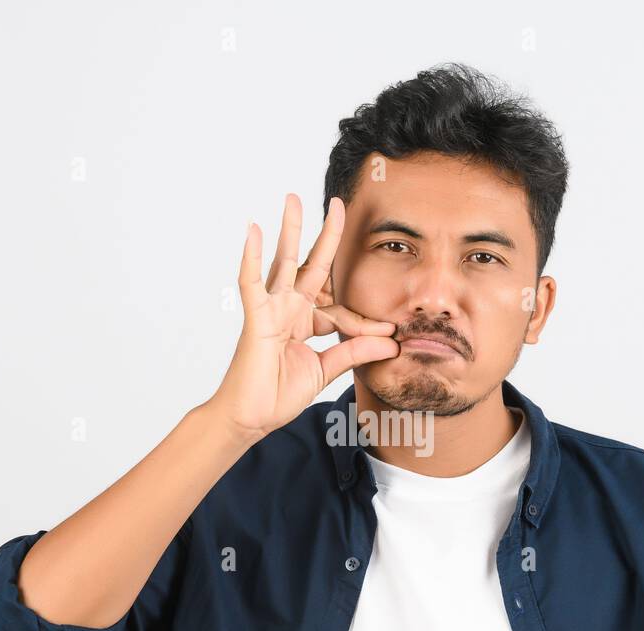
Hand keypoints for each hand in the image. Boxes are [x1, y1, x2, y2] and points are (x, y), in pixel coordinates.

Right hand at [205, 193, 399, 441]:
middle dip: (324, 235)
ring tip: (293, 198)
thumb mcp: (325, 370)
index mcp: (305, 322)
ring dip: (288, 230)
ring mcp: (271, 311)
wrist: (252, 419)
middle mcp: (289, 310)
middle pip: (310, 265)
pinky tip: (255, 230)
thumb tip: (391, 343)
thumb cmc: (278, 395)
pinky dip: (252, 257)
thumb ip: (354, 353)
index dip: (367, 322)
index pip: (341, 310)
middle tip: (338, 203)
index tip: (391, 334)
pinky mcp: (255, 319)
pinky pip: (252, 283)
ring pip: (282, 263)